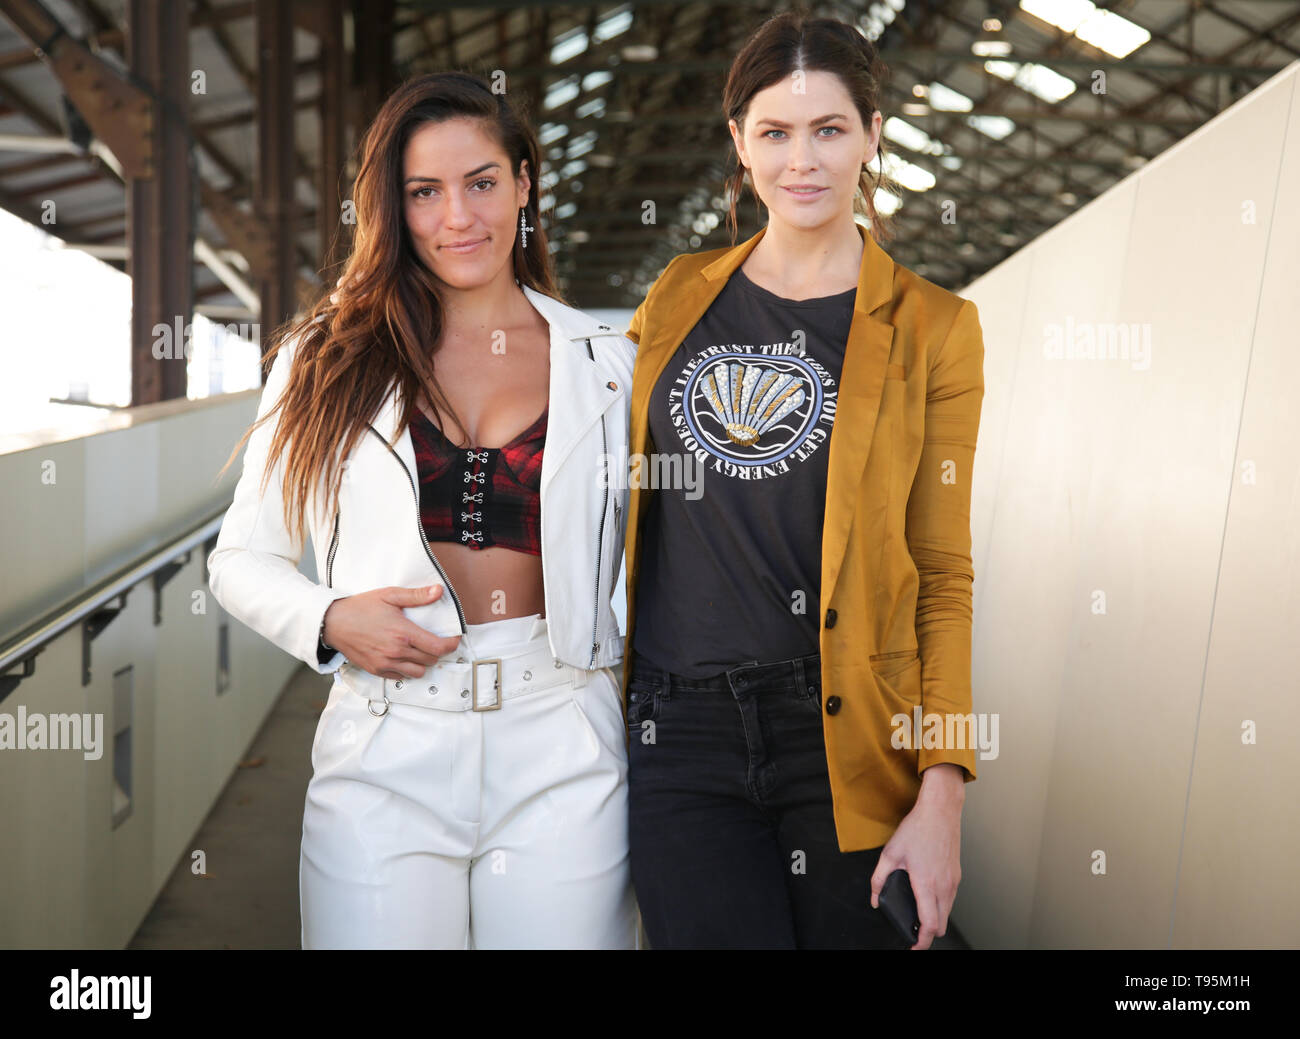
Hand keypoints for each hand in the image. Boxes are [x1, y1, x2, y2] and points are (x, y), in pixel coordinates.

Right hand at [322, 584, 460, 679]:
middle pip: (431, 660)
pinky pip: (401, 677)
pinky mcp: (377, 670)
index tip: (453, 639)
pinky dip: (407, 670)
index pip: (439, 647)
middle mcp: (397, 652)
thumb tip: (439, 591)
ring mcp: (386, 663)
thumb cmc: (360, 607)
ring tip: (419, 650)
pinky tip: (404, 657)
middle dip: (437, 651)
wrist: (332, 623)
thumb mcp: (390, 596)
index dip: (451, 644)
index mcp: (403, 633)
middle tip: (434, 640)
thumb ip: (417, 596)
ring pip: (418, 672)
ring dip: (423, 663)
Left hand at [869, 764, 964, 948]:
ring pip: (947, 913)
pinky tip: (928, 899)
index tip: (913, 946)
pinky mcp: (957, 875)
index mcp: (927, 884)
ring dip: (935, 920)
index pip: (929, 925)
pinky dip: (940, 906)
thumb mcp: (890, 854)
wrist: (940, 811)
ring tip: (918, 917)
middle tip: (913, 933)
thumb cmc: (917, 829)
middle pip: (941, 925)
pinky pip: (950, 900)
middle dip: (928, 934)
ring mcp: (953, 881)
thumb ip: (879, 880)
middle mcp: (944, 886)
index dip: (921, 941)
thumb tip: (875, 899)